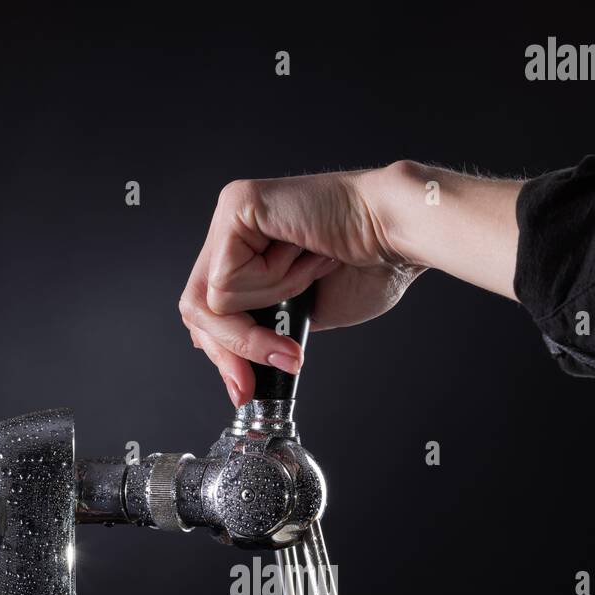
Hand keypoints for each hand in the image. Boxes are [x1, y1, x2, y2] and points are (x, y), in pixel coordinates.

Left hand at [178, 165, 425, 405]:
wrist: (396, 236)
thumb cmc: (368, 268)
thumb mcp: (302, 319)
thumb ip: (263, 334)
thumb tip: (234, 374)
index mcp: (246, 252)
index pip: (208, 313)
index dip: (223, 356)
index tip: (245, 389)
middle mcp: (233, 229)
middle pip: (197, 309)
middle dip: (234, 349)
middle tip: (275, 361)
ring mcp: (232, 213)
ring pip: (213, 299)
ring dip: (271, 301)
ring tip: (309, 272)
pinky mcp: (239, 205)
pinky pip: (227, 277)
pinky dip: (271, 283)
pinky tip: (303, 255)